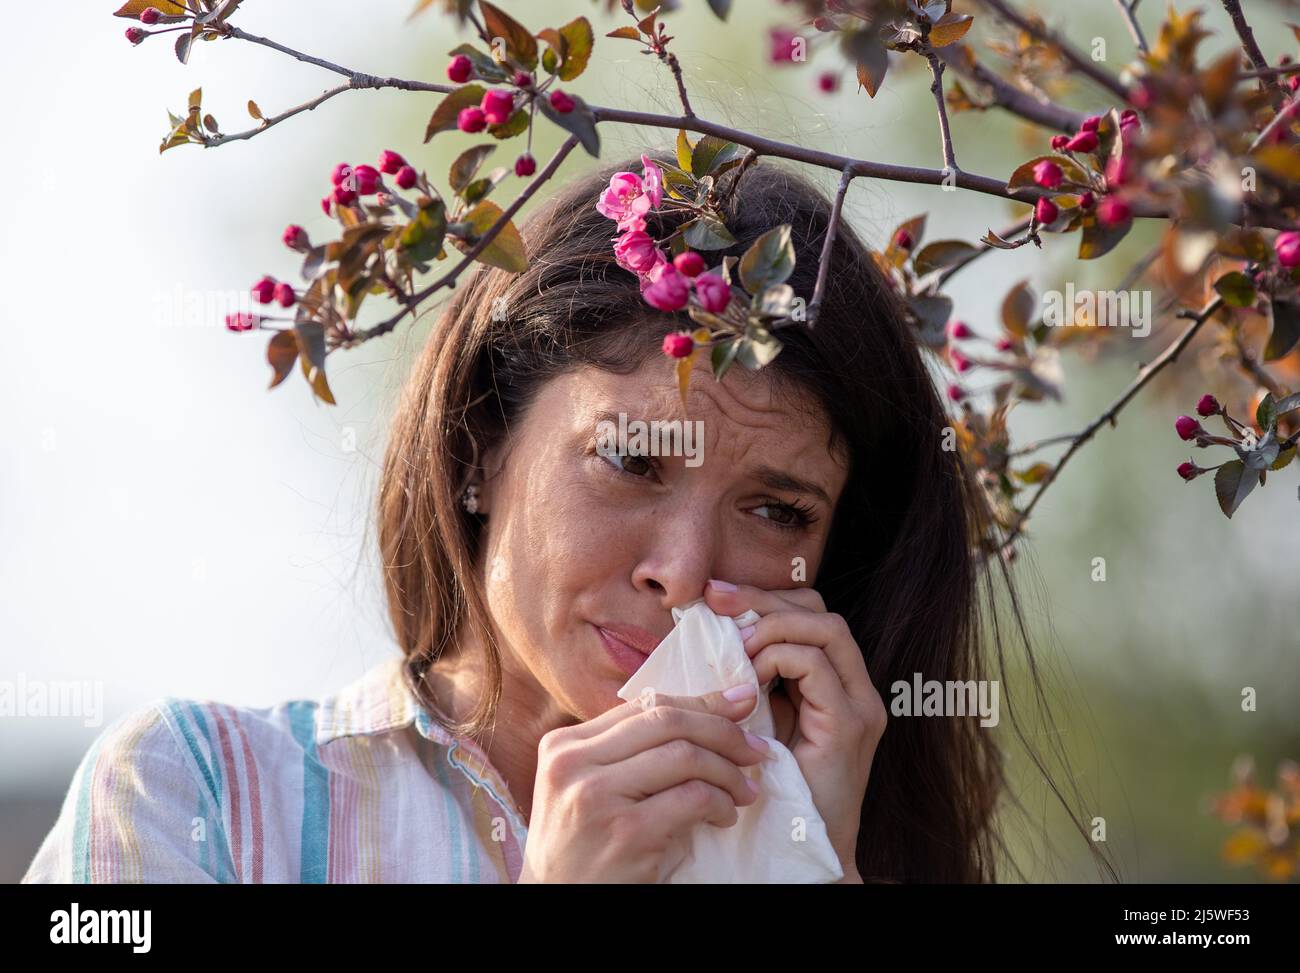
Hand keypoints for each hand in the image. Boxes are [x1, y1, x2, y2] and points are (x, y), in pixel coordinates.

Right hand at [517, 686, 769, 882]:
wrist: (558, 901)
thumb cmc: (582, 847)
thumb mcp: (589, 788)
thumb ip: (629, 751)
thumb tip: (712, 710)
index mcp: (563, 745)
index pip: (644, 705)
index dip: (700, 701)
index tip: (741, 703)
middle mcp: (574, 763)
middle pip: (667, 721)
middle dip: (723, 730)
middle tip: (756, 749)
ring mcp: (597, 796)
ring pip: (685, 755)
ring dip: (728, 771)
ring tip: (745, 789)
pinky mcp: (627, 833)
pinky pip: (693, 798)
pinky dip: (721, 803)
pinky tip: (725, 815)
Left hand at [702, 579, 886, 877]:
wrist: (798, 850)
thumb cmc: (768, 790)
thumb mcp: (753, 721)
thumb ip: (745, 679)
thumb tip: (705, 633)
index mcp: (833, 682)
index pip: (809, 612)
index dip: (763, 596)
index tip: (715, 595)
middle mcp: (855, 688)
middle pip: (820, 609)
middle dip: (763, 598)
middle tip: (716, 599)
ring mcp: (858, 705)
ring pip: (826, 628)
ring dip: (770, 626)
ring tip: (735, 644)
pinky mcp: (849, 726)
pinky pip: (816, 666)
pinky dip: (777, 659)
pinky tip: (750, 681)